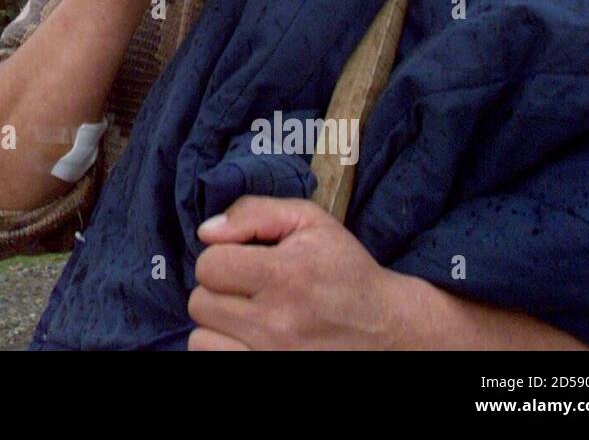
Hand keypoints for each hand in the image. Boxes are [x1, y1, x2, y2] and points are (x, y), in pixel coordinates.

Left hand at [188, 196, 413, 349]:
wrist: (388, 329)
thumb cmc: (344, 270)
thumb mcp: (309, 221)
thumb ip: (253, 212)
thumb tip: (206, 232)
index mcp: (285, 277)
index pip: (209, 266)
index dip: (221, 258)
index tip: (244, 261)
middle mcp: (276, 324)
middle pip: (200, 303)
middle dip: (219, 290)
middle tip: (248, 289)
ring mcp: (272, 359)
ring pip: (201, 340)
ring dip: (218, 325)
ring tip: (247, 316)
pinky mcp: (271, 377)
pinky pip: (214, 362)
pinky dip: (225, 349)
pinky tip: (247, 338)